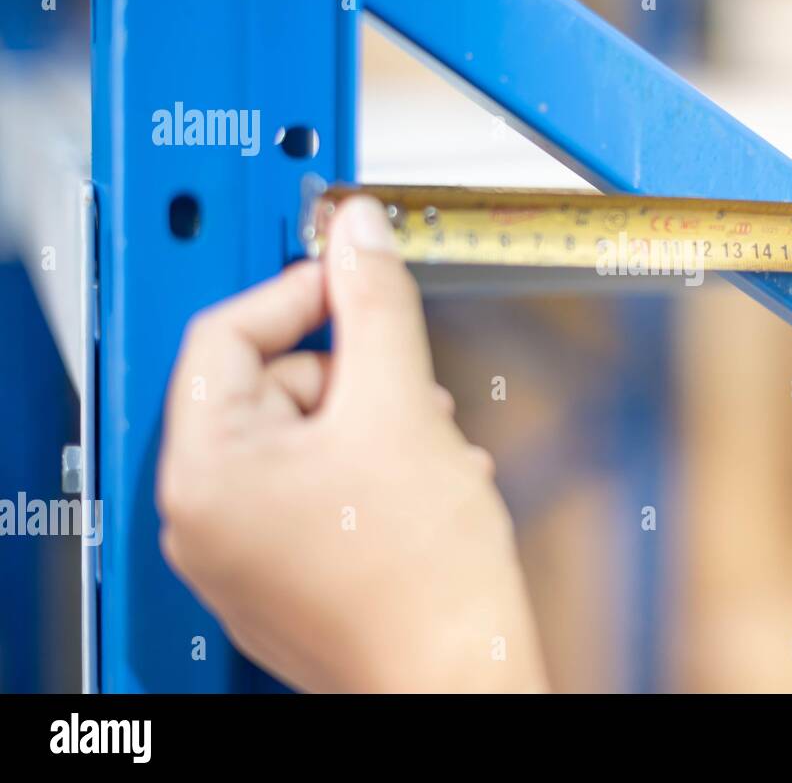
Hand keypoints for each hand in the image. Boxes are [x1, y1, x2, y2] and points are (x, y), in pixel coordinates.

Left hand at [157, 197, 547, 691]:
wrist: (464, 679)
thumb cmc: (424, 581)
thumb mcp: (402, 405)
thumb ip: (376, 304)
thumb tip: (358, 233)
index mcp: (206, 472)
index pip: (225, 332)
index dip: (298, 290)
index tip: (353, 274)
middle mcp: (206, 516)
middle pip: (272, 385)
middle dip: (355, 374)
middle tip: (410, 391)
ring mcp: (244, 551)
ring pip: (306, 435)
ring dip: (377, 421)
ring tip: (429, 450)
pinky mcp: (287, 572)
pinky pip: (317, 485)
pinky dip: (372, 468)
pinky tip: (423, 485)